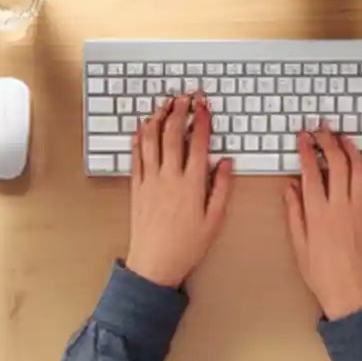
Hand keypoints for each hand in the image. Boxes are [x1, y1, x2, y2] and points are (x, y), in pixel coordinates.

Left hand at [126, 95, 234, 288]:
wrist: (155, 264)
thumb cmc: (187, 245)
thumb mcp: (214, 220)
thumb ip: (221, 188)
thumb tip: (225, 163)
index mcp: (191, 184)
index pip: (198, 143)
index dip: (202, 121)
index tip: (204, 105)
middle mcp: (169, 178)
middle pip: (173, 135)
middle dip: (179, 112)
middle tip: (184, 97)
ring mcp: (150, 181)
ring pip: (151, 141)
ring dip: (157, 119)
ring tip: (163, 105)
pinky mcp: (136, 188)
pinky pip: (136, 158)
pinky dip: (138, 140)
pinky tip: (141, 128)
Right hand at [283, 128, 361, 320]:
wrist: (351, 293)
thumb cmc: (322, 273)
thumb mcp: (299, 244)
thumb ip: (294, 212)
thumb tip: (290, 186)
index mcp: (318, 213)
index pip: (311, 171)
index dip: (306, 149)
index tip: (302, 138)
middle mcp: (340, 206)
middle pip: (337, 162)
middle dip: (328, 140)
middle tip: (321, 130)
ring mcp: (360, 208)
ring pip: (358, 168)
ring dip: (350, 148)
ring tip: (342, 138)